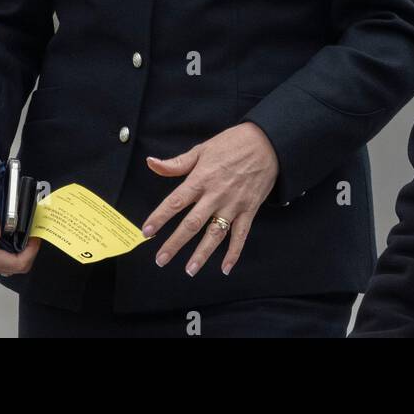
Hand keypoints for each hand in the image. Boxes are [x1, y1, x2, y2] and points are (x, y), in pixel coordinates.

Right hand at [0, 173, 40, 274]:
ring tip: (23, 226)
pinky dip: (16, 241)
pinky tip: (16, 228)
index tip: (35, 233)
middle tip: (30, 227)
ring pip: (14, 259)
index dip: (32, 250)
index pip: (18, 265)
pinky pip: (9, 252)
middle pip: (17, 264)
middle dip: (27, 247)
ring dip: (22, 243)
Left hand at [141, 122, 278, 276]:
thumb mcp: (202, 149)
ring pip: (215, 234)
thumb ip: (177, 162)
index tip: (146, 232)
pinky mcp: (249, 209)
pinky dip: (234, 252)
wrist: (267, 142)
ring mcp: (233, 204)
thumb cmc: (232, 143)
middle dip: (175, 243)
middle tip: (161, 259)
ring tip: (189, 270)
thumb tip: (151, 163)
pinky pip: (241, 235)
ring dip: (202, 254)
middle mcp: (216, 194)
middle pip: (192, 223)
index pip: (176, 201)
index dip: (160, 217)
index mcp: (201, 178)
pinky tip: (225, 268)